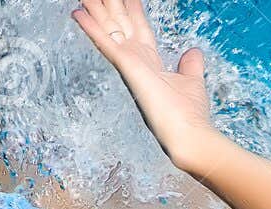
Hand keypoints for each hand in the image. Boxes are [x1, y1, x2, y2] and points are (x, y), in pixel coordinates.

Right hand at [70, 0, 214, 172]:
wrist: (189, 134)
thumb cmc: (190, 115)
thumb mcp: (192, 81)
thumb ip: (190, 65)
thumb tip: (194, 52)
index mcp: (150, 61)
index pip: (138, 27)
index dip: (132, 9)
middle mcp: (137, 60)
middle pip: (120, 23)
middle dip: (110, 5)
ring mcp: (130, 64)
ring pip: (109, 27)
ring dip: (96, 9)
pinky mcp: (127, 67)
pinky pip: (105, 42)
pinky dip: (91, 27)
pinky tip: (77, 13)